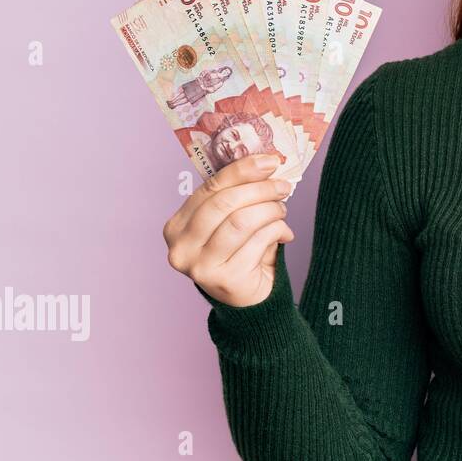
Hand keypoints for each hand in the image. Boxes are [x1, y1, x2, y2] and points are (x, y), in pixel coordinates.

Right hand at [163, 153, 295, 306]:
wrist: (248, 299)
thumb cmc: (240, 252)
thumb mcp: (230, 222)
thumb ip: (237, 196)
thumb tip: (265, 163)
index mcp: (177, 226)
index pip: (209, 188)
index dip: (241, 170)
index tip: (269, 161)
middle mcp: (181, 248)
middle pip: (224, 203)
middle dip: (259, 189)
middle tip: (283, 186)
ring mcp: (200, 267)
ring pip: (242, 221)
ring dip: (270, 210)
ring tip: (282, 210)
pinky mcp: (225, 280)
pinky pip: (259, 241)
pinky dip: (277, 231)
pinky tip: (284, 234)